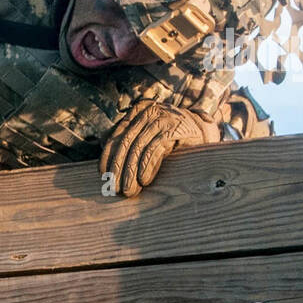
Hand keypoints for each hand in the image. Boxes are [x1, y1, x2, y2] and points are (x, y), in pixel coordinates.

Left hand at [100, 101, 217, 196]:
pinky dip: (147, 166)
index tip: (103, 175)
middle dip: (118, 168)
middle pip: (125, 143)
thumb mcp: (146, 133)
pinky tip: (144, 180)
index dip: (107, 157)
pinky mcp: (173, 128)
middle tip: (115, 188)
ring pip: (138, 147)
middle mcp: (147, 112)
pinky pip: (154, 149)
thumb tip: (101, 147)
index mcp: (136, 112)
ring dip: (131, 172)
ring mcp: (161, 118)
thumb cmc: (169, 135)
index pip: (116, 136)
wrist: (201, 130)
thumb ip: (127, 136)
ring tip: (129, 190)